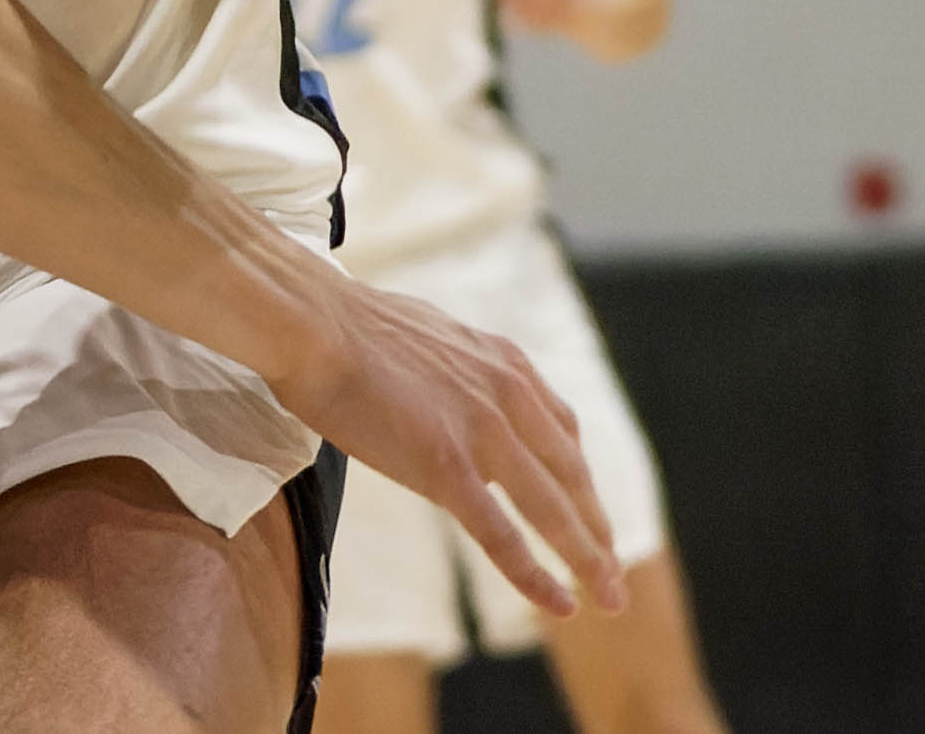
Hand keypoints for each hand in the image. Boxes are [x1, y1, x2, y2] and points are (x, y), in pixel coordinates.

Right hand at [268, 268, 626, 619]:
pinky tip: (558, 603)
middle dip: (597, 528)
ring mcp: (481, 430)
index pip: (564, 431)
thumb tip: (458, 393)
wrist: (312, 322)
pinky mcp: (447, 464)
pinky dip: (535, 573)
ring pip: (551, 509)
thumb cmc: (349, 328)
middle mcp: (509, 394)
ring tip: (608, 598)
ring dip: (586, 559)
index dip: (582, 480)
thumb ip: (462, 373)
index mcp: (505, 363)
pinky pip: (501, 532)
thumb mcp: (433, 338)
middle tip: (612, 571)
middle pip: (571, 475)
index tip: (591, 513)